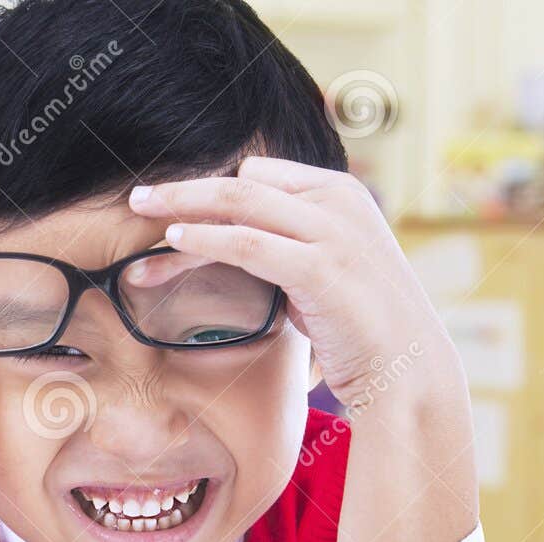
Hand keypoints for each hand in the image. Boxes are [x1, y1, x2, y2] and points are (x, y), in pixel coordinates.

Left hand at [127, 157, 464, 409]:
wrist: (405, 366)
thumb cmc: (356, 323)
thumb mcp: (320, 268)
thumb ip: (285, 243)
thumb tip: (232, 237)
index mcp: (340, 191)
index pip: (260, 174)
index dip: (211, 187)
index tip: (169, 201)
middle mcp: (339, 200)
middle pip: (244, 181)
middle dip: (186, 188)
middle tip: (138, 196)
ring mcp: (332, 231)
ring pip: (239, 204)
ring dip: (182, 206)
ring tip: (140, 212)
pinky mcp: (320, 267)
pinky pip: (247, 244)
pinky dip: (205, 239)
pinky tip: (173, 240)